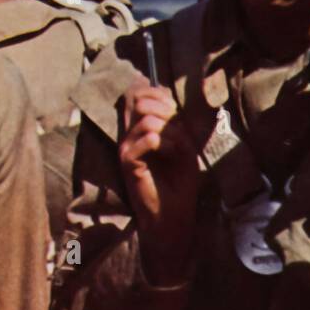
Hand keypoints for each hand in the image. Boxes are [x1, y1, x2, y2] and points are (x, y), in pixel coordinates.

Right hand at [118, 78, 198, 283]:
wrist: (173, 214)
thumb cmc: (180, 182)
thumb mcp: (184, 145)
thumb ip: (174, 122)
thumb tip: (165, 100)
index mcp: (141, 130)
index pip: (142, 95)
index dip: (161, 96)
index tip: (177, 115)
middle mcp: (129, 136)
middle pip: (143, 102)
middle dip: (168, 114)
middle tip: (180, 137)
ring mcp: (126, 148)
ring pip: (149, 121)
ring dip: (172, 134)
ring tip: (178, 151)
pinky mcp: (127, 161)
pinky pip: (149, 138)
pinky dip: (166, 144)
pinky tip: (172, 156)